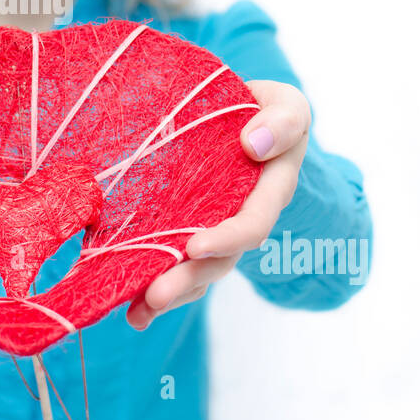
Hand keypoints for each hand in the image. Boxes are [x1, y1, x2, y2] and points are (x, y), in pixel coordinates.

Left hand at [126, 79, 309, 329]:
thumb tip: (255, 144)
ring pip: (195, 269)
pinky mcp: (187, 229)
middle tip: (156, 296)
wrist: (243, 115)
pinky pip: (175, 261)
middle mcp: (241, 219)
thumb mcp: (288, 106)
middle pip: (218, 260)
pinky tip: (131, 309)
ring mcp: (213, 228)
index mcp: (269, 191)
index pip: (252, 223)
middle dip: (187, 280)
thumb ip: (284, 122)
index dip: (227, 238)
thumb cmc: (268, 110)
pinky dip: (151, 283)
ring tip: (137, 313)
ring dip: (168, 293)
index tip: (196, 246)